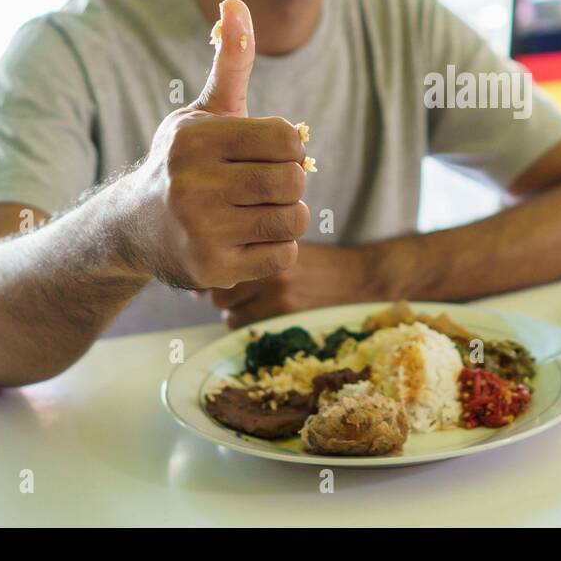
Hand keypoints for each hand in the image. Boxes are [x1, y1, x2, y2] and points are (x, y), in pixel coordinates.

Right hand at [119, 0, 310, 289]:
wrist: (131, 229)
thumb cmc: (183, 164)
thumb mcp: (202, 113)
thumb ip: (230, 61)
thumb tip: (234, 1)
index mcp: (196, 140)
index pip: (288, 139)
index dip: (290, 149)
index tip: (269, 155)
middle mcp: (193, 184)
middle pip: (294, 181)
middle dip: (289, 184)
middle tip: (265, 188)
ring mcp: (201, 229)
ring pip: (293, 219)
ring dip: (287, 217)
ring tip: (258, 212)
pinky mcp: (211, 269)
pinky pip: (284, 256)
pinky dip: (277, 249)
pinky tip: (249, 240)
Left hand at [198, 243, 385, 329]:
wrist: (360, 278)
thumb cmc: (316, 262)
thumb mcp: (285, 243)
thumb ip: (250, 251)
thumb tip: (200, 282)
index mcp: (268, 236)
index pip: (219, 254)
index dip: (219, 265)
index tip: (224, 268)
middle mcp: (268, 258)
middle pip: (217, 282)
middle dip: (224, 289)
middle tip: (243, 289)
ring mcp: (276, 287)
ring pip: (226, 307)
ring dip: (234, 308)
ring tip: (255, 302)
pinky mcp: (284, 311)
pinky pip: (241, 324)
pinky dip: (246, 322)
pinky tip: (264, 313)